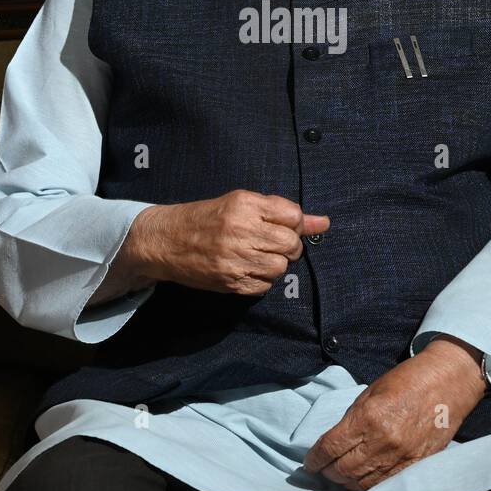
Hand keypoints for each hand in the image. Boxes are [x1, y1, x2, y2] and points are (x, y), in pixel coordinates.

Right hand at [120, 190, 329, 295]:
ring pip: (280, 267)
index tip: (283, 226)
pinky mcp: (230, 282)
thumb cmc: (206, 218)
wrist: (166, 240)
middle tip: (274, 244)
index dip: (295, 223)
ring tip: (258, 256)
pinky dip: (263, 280)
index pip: (293, 215)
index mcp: (244, 205)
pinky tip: (248, 269)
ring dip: (276, 264)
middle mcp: (240, 230)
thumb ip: (281, 212)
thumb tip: (324, 223)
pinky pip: (265, 286)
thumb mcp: (240, 204)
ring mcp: (234, 258)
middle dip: (289, 246)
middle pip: (290, 243)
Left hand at [303, 335, 486, 490]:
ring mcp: (401, 456)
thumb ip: (352, 417)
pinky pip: (384, 483)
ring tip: (339, 475)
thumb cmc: (408, 380)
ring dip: (345, 481)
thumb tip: (335, 439)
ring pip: (362, 482)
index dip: (316, 458)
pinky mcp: (415, 464)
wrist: (448, 382)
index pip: (331, 447)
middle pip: (343, 469)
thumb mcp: (371, 391)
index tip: (310, 462)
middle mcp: (383, 441)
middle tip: (322, 469)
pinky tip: (361, 478)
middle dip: (328, 472)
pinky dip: (368, 484)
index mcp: (368, 417)